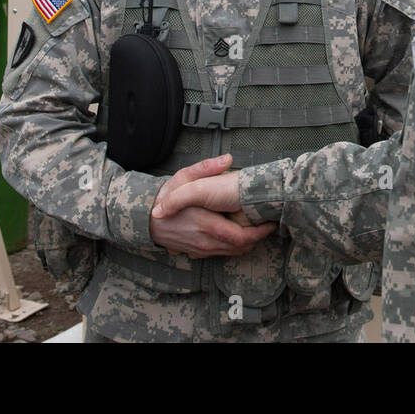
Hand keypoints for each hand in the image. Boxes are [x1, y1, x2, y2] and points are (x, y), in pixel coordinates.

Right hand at [148, 155, 272, 257]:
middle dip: (258, 238)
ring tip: (258, 230)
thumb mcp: (183, 177)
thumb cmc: (164, 197)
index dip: (259, 233)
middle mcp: (205, 241)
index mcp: (206, 224)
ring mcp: (200, 249)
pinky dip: (233, 248)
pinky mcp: (196, 253)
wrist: (143, 219)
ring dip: (247, 244)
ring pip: (232, 253)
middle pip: (240, 248)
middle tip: (269, 225)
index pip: (240, 237)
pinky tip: (239, 237)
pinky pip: (221, 254)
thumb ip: (206, 169)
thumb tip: (228, 158)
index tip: (271, 222)